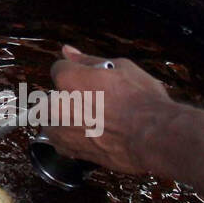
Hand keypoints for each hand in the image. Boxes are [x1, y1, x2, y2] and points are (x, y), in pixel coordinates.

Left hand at [48, 44, 171, 174]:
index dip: (74, 72)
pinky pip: (61, 142)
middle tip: (92, 102)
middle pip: (50, 97)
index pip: (58, 69)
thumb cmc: (141, 100)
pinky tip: (90, 136)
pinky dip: (70, 139)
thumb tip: (68, 51)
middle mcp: (58, 104)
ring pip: (51, 121)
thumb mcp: (121, 67)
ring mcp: (62, 130)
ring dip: (64, 119)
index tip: (87, 79)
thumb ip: (88, 60)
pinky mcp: (71, 151)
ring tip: (91, 121)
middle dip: (66, 97)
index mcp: (67, 78)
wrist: (153, 136)